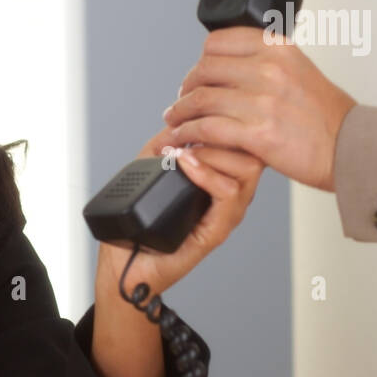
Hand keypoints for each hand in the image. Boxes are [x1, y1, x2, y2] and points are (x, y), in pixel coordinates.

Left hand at [96, 125, 264, 300]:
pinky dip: (208, 174)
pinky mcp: (217, 231)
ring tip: (182, 152)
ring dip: (213, 151)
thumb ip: (166, 142)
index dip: (227, 119)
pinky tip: (186, 165)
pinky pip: (228, 194)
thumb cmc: (139, 222)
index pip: (245, 140)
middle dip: (223, 131)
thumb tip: (180, 116)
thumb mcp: (149, 170)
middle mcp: (231, 194)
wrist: (123, 265)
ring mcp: (226, 213)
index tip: (198, 112)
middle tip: (190, 132)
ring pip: (247, 169)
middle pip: (253, 149)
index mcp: (222, 178)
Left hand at [163, 27, 358, 191]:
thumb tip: (228, 65)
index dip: (199, 60)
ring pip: (201, 99)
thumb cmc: (325, 116)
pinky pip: (207, 128)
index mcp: (277, 48)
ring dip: (180, 112)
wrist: (349, 148)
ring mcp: (262, 101)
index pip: (218, 42)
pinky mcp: (257, 133)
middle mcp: (269, 69)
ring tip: (175, 121)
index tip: (196, 76)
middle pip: (204, 70)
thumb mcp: (298, 70)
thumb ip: (264, 63)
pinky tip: (183, 138)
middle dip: (185, 87)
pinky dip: (188, 133)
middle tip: (181, 101)